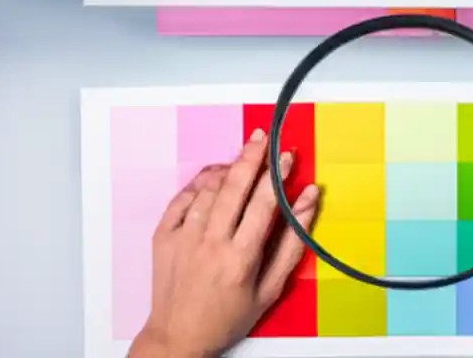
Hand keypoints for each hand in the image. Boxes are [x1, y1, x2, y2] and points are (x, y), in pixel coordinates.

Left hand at [130, 129, 319, 357]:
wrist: (179, 335)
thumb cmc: (229, 316)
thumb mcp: (270, 288)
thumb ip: (292, 242)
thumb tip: (308, 199)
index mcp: (240, 258)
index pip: (263, 203)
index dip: (277, 174)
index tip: (287, 155)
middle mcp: (210, 243)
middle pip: (234, 186)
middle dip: (251, 156)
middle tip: (263, 136)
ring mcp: (183, 237)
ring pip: (208, 189)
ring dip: (227, 168)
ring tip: (243, 157)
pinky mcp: (164, 235)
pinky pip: (183, 197)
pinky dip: (200, 182)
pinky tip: (214, 176)